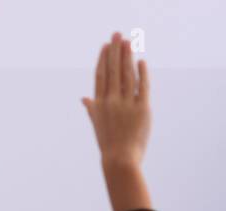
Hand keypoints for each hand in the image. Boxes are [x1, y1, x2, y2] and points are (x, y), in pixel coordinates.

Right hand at [81, 33, 150, 168]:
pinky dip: (142, 73)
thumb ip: (92, 108)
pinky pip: (142, 87)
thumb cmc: (109, 145)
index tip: (105, 46)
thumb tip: (83, 99)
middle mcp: (110, 100)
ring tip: (128, 42)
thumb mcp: (97, 124)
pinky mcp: (141, 110)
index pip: (100, 75)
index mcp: (98, 103)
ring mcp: (125, 104)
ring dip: (127, 57)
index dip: (103, 59)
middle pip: (113, 70)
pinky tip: (141, 62)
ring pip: (126, 75)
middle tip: (118, 34)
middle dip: (115, 51)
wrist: (120, 160)